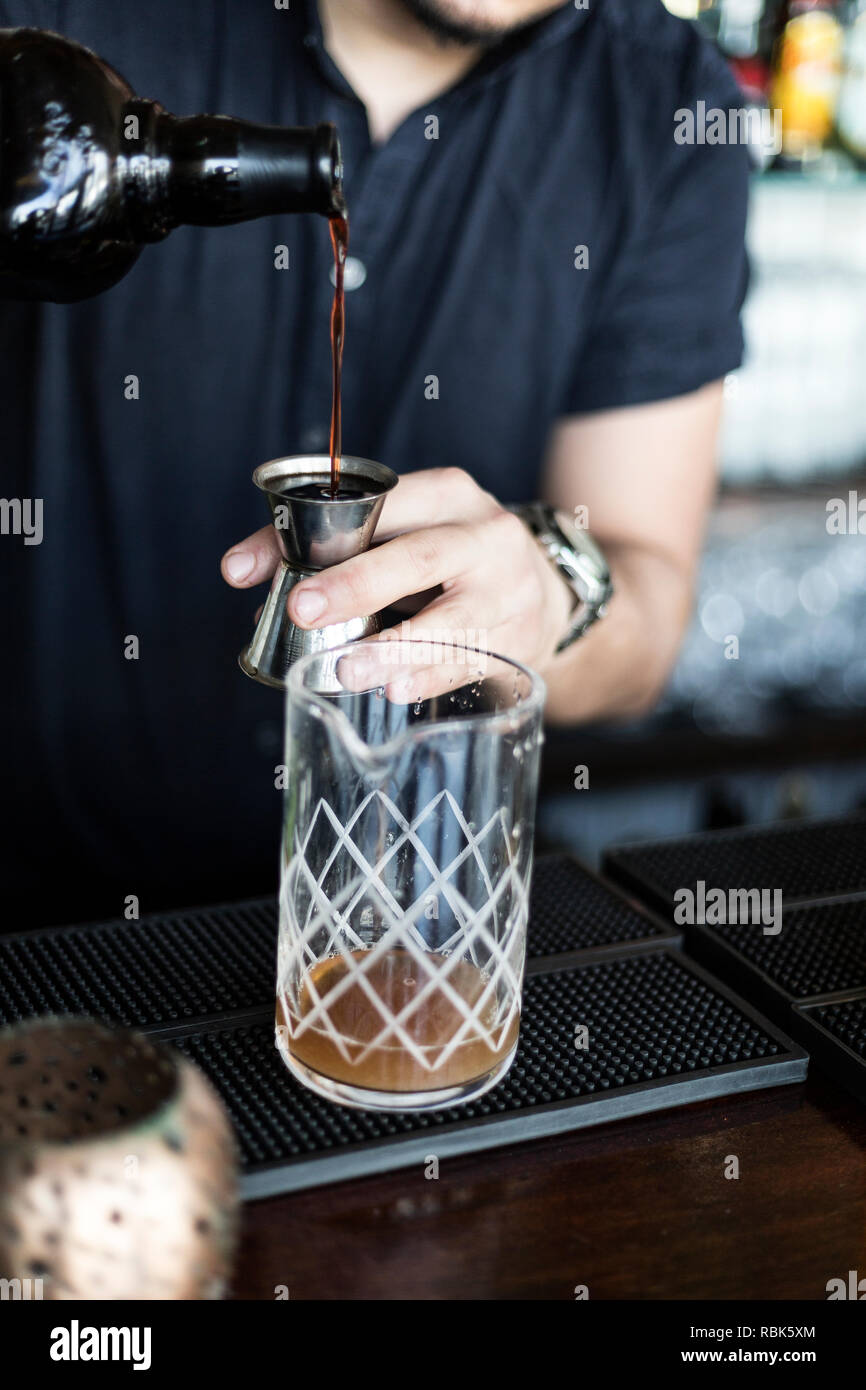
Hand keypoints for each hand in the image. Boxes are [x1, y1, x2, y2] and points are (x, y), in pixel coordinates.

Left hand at [221, 468, 571, 699]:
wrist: (545, 588)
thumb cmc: (450, 556)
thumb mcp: (406, 530)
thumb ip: (328, 544)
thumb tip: (241, 572)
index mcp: (447, 495)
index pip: (378, 506)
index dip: (317, 535)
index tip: (254, 569)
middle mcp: (484, 536)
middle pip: (421, 558)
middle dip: (358, 585)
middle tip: (304, 611)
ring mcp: (507, 591)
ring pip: (452, 619)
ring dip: (396, 648)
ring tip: (349, 670)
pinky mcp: (518, 640)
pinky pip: (469, 663)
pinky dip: (430, 678)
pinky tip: (396, 689)